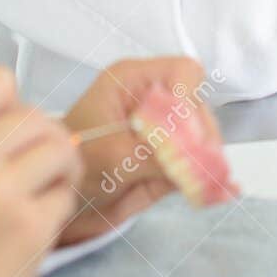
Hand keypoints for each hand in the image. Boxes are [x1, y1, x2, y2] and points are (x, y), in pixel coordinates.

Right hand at [0, 68, 79, 276]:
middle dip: (45, 142)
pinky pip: (68, 195)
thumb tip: (28, 121)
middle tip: (36, 174)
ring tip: (42, 197)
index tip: (10, 136)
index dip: (14, 105)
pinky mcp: (29, 228)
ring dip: (62, 171)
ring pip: (62, 148)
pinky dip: (61, 209)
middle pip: (37, 116)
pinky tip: (36, 229)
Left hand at [59, 57, 221, 244]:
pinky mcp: (169, 160)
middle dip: (203, 137)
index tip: (189, 134)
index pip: (182, 73)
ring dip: (209, 160)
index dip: (191, 99)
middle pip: (198, 107)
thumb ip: (154, 155)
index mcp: (132, 82)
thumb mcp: (111, 157)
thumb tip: (195, 159)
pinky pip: (199, 164)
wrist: (57, 204)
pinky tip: (220, 191)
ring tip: (210, 184)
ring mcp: (163, 132)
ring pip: (203, 137)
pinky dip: (210, 178)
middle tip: (201, 167)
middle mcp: (152, 101)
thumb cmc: (70, 165)